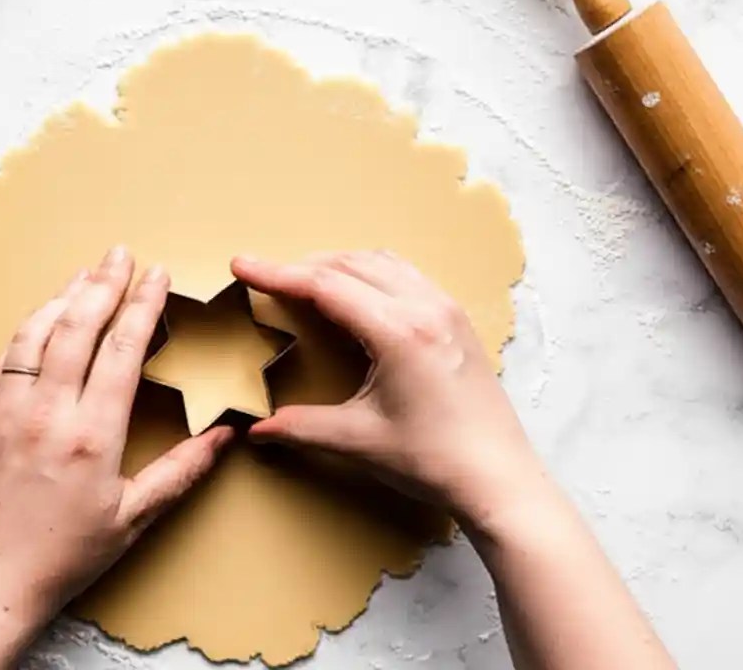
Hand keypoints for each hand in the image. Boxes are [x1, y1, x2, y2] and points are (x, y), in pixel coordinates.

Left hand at [0, 248, 232, 669]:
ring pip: (34, 334)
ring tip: (85, 273)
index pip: (121, 349)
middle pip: (76, 327)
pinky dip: (26, 328)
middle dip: (102, 283)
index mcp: (91, 435)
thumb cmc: (63, 557)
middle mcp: (47, 413)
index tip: (157, 275)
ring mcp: (10, 412)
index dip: (142, 306)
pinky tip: (40, 319)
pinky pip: (5, 358)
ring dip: (62, 296)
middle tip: (120, 253)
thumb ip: (180, 472)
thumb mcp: (133, 519)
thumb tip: (223, 437)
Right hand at [232, 251, 543, 525]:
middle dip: (302, 267)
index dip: (277, 273)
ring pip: (381, 263)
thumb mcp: (359, 441)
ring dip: (338, 266)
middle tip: (265, 279)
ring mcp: (447, 310)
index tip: (242, 264)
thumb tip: (257, 429)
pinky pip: (406, 276)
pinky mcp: (457, 322)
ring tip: (303, 284)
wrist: (500, 479)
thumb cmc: (435, 461)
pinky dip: (370, 274)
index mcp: (399, 332)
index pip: (325, 285)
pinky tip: (354, 297)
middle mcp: (426, 308)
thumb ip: (301, 427)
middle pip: (351, 264)